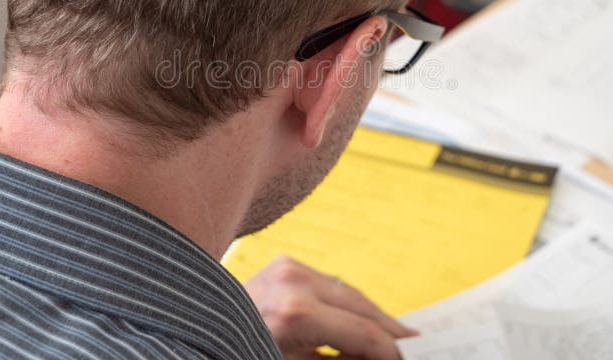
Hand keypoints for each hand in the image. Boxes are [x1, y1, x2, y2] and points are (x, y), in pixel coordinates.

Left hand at [244, 256, 417, 359]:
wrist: (199, 333)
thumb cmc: (243, 353)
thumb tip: (378, 359)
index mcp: (294, 314)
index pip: (364, 333)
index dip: (391, 351)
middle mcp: (293, 282)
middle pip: (361, 306)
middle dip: (388, 329)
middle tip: (412, 346)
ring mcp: (287, 267)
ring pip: (348, 291)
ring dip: (371, 314)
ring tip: (393, 335)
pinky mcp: (283, 262)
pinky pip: (329, 283)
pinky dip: (347, 302)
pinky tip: (362, 318)